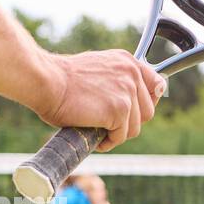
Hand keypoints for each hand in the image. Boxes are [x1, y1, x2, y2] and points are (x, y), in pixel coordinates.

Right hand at [35, 50, 164, 151]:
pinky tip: (95, 139)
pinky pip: (121, 136)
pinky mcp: (120, 109)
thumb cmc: (61, 80)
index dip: (148, 102)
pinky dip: (108, 142)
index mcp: (126, 61)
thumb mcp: (96, 70)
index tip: (134, 114)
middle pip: (147, 111)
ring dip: (117, 135)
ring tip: (98, 133)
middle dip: (129, 124)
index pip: (156, 84)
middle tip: (109, 127)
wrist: (47, 82)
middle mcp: (131, 73)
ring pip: (134, 128)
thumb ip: (114, 80)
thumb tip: (124, 104)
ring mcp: (127, 91)